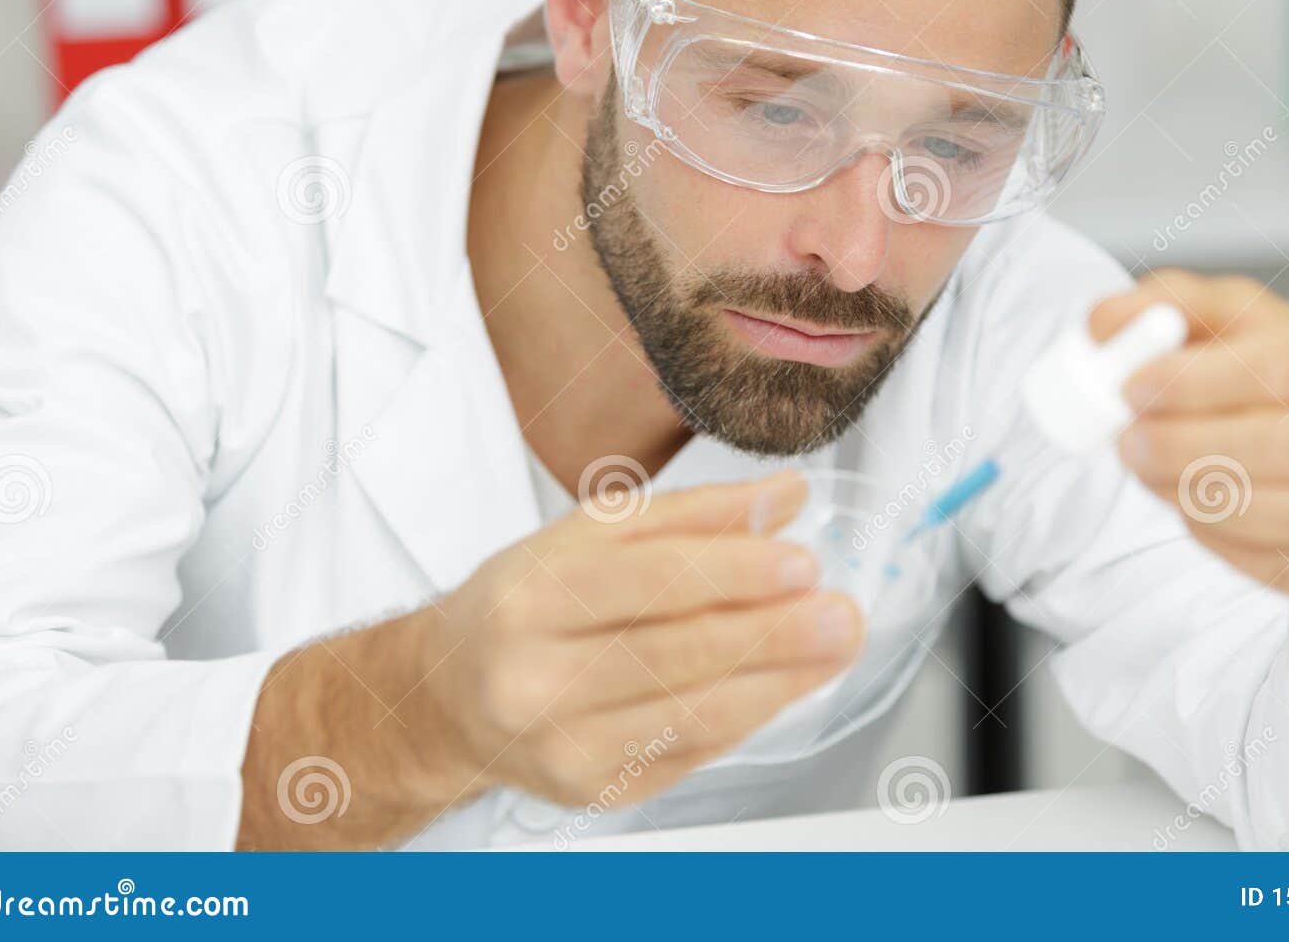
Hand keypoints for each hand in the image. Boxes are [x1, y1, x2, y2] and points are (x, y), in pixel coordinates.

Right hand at [427, 470, 862, 807]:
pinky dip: (747, 716)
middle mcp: (536, 677)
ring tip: (833, 648)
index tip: (801, 563)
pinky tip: (786, 686)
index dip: (732, 574)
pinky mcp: (593, 790)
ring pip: (690, 714)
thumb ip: (692, 515)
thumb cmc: (525, 604)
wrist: (449, 698)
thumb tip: (786, 497)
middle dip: (771, 635)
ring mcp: (564, 745)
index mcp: (530, 595)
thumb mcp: (587, 535)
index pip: (648, 582)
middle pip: (673, 654)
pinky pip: (690, 751)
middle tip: (839, 615)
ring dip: (777, 682)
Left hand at [1092, 270, 1288, 615]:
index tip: (1133, 386)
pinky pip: (1286, 569)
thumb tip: (1105, 321)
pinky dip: (1223, 543)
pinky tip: (1196, 511)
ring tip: (1149, 473)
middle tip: (1128, 441)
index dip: (1203, 379)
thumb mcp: (1230, 325)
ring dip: (1198, 496)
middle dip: (1193, 445)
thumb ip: (1166, 307)